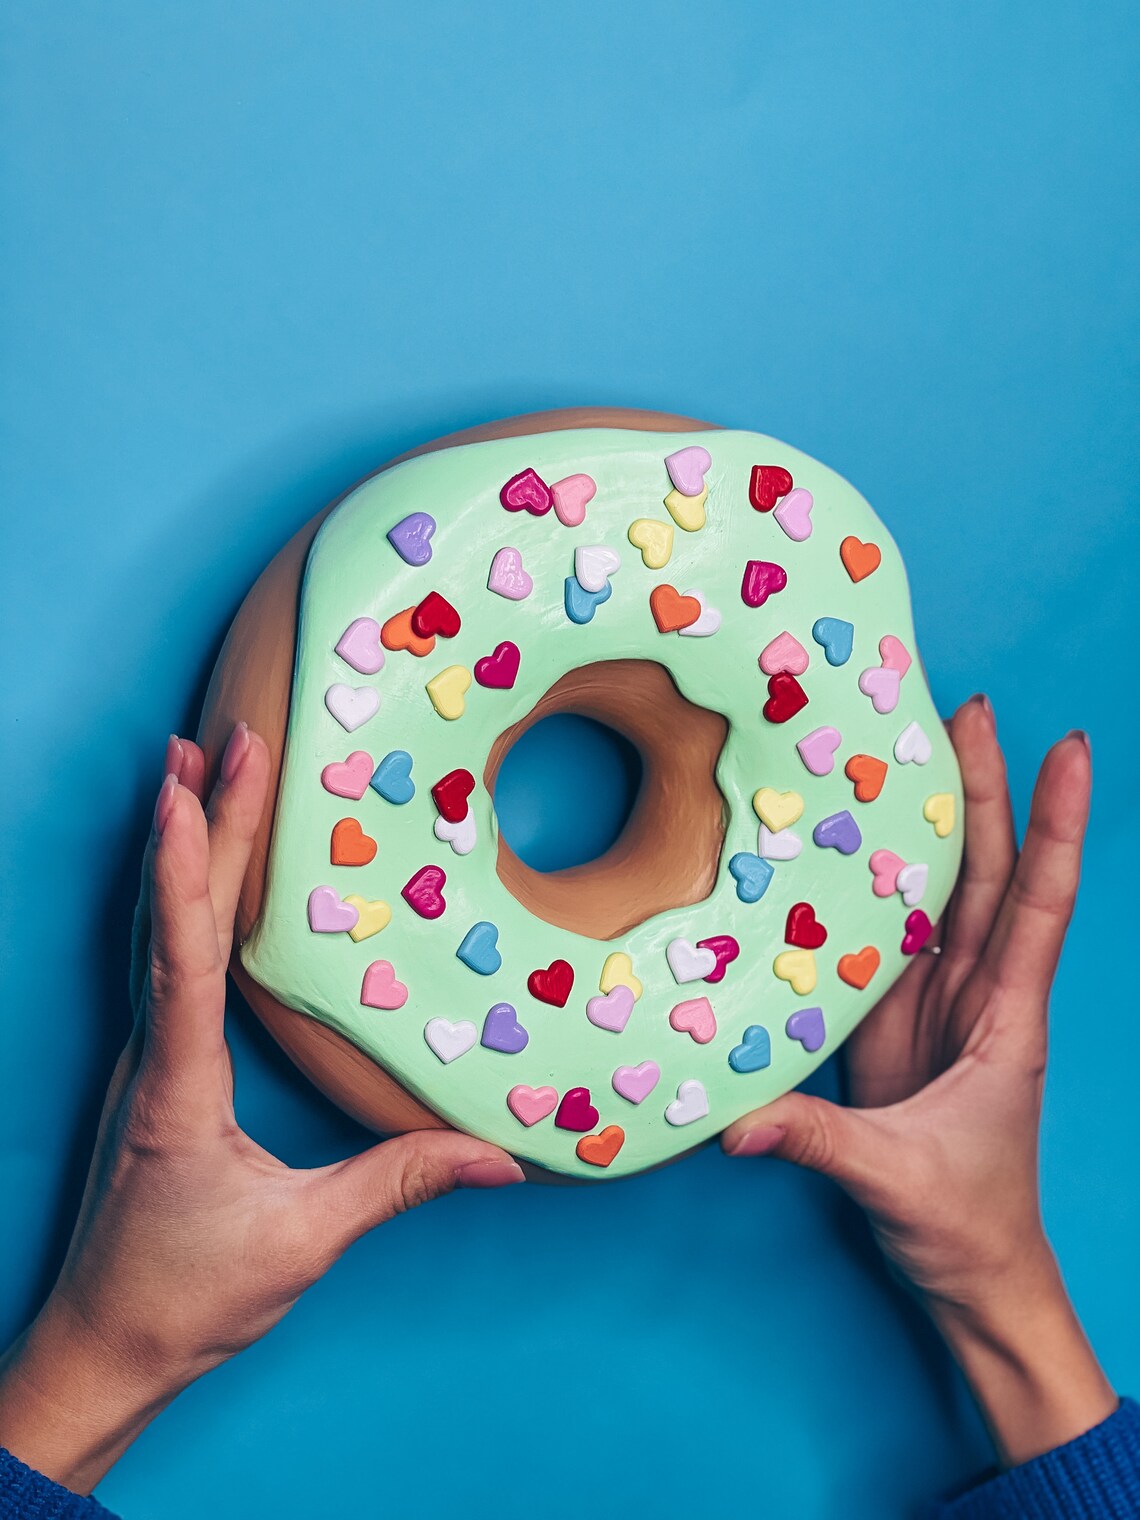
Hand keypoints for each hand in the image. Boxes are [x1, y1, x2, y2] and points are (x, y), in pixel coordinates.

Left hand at [0, 726, 522, 1494]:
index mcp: (176, 1078)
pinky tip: (192, 873)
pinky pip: (164, 960)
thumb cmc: (184, 1299)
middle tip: (224, 735)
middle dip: (199, 817)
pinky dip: (177, 897)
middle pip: (173, 913)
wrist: (100, 1350)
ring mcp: (146, 1057)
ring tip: (191, 769)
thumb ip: (399, 1184)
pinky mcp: (155, 1070)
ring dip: (180, 846)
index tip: (188, 781)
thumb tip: (501, 1157)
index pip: (183, 949)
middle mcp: (149, 1051)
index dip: (185, 860)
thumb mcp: (301, 1240)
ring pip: (159, 929)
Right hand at [723, 696, 1115, 1466]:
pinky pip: (892, 935)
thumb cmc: (968, 1225)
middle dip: (984, 787)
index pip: (1041, 900)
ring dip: (939, 822)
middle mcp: (979, 994)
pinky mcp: (895, 1024)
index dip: (1056, 823)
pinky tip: (856, 841)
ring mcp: (936, 1005)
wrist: (976, 1271)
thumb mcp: (898, 1180)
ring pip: (946, 893)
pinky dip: (881, 882)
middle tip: (964, 707)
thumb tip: (736, 1122)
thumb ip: (817, 1142)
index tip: (1071, 746)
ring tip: (912, 750)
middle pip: (990, 872)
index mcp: (1006, 1017)